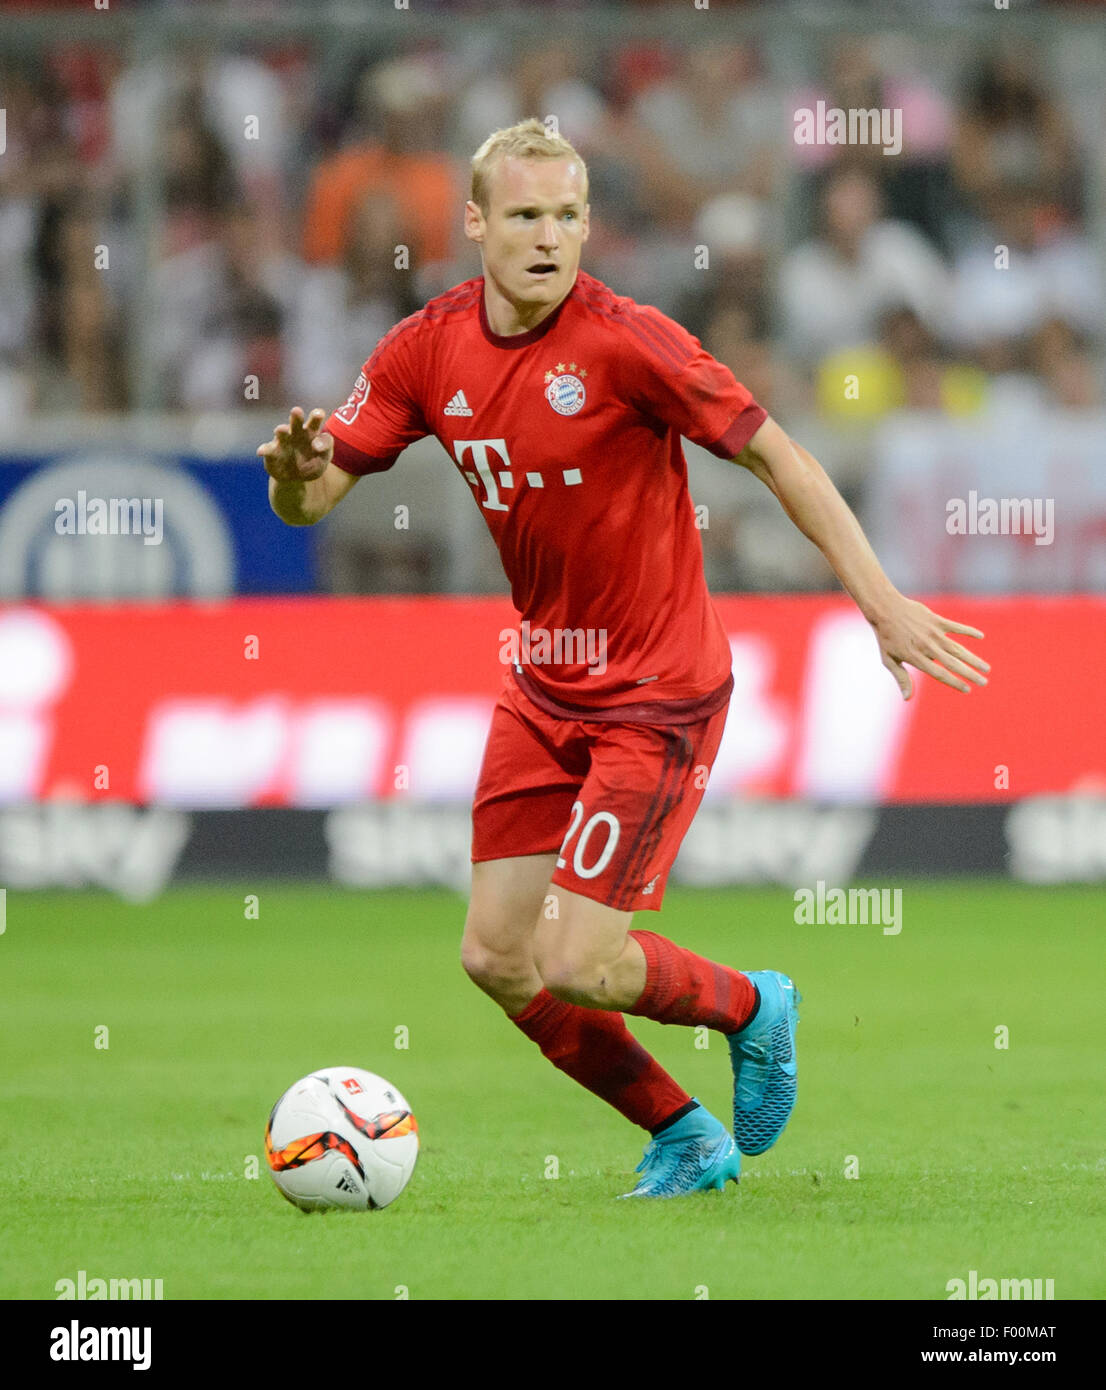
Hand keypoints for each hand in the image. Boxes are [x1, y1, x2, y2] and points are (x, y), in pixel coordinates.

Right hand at [256, 406, 332, 481]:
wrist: (297, 477)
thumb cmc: (313, 463)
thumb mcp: (324, 458)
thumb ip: (325, 449)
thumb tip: (316, 446)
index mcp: (311, 431)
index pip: (315, 422)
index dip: (317, 425)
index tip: (318, 444)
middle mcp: (296, 432)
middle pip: (297, 421)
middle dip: (296, 416)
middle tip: (296, 411)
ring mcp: (283, 441)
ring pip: (282, 433)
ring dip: (281, 430)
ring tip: (281, 430)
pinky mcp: (272, 452)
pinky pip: (267, 449)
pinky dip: (265, 450)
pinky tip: (262, 452)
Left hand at [872, 597, 989, 698]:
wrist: (885, 609)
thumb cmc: (886, 638)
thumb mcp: (889, 660)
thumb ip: (901, 678)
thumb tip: (907, 698)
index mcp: (916, 658)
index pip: (940, 674)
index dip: (955, 682)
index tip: (968, 689)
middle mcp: (927, 646)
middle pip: (953, 663)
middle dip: (970, 674)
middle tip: (984, 682)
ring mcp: (933, 633)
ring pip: (958, 648)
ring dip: (973, 658)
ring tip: (986, 668)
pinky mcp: (936, 620)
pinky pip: (956, 627)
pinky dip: (969, 631)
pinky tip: (981, 636)